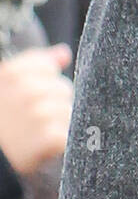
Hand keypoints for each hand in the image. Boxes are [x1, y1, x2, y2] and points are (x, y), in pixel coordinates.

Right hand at [0, 43, 74, 175]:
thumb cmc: (2, 120)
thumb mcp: (9, 87)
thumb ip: (38, 64)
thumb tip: (64, 53)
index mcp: (11, 74)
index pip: (47, 66)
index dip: (42, 81)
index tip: (27, 95)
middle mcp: (25, 91)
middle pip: (63, 88)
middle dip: (53, 102)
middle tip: (32, 119)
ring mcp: (37, 114)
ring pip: (69, 110)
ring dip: (59, 122)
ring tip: (37, 132)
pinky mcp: (49, 138)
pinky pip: (69, 131)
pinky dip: (61, 140)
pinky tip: (43, 145)